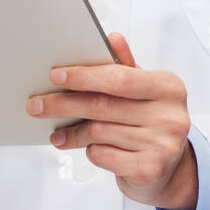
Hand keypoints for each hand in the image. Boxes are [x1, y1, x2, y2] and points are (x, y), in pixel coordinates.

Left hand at [25, 32, 197, 209]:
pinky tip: (86, 147)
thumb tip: (112, 38)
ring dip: (72, 132)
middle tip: (38, 105)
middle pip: (103, 106)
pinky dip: (90, 150)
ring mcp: (161, 145)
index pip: (119, 78)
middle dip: (65, 104)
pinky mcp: (149, 170)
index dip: (84, 76)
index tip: (56, 76)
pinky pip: (103, 155)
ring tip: (58, 132)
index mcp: (168, 87)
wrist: (171, 168)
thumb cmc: (152, 121)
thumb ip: (126, 65)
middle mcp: (169, 115)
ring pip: (99, 132)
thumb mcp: (144, 90)